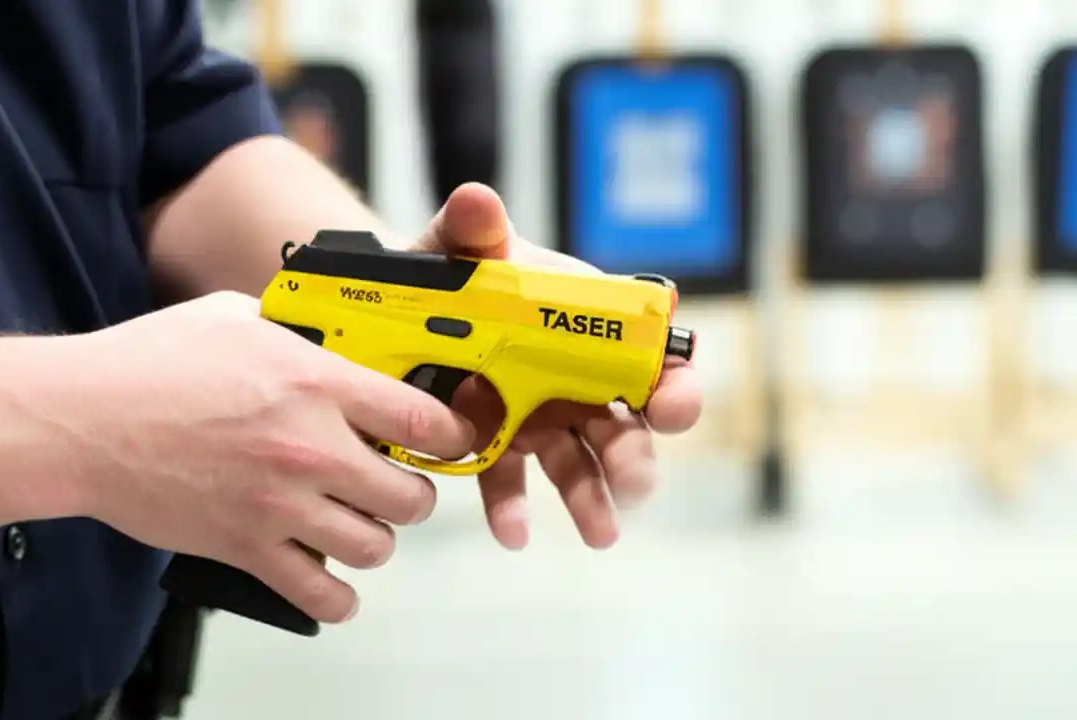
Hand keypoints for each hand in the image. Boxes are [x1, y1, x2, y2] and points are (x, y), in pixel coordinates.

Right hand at [62, 291, 474, 623]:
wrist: (78, 420)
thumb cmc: (148, 363)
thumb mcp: (235, 317)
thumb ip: (297, 331)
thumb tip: (331, 339)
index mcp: (315, 383)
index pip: (424, 419)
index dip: (453, 434)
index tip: (450, 439)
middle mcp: (308, 448)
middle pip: (413, 495)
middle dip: (415, 491)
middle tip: (397, 482)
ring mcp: (279, 505)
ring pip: (376, 547)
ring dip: (377, 538)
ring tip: (359, 521)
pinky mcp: (245, 547)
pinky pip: (319, 594)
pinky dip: (337, 596)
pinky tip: (333, 579)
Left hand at [409, 183, 703, 550]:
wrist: (401, 311)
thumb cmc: (454, 271)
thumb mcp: (461, 247)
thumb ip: (473, 228)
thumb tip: (478, 201)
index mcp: (587, 331)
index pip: (651, 357)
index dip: (675, 383)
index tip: (673, 402)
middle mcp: (576, 382)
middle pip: (624, 425)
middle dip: (637, 455)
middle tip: (634, 481)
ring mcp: (541, 421)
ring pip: (580, 467)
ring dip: (594, 500)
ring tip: (600, 532)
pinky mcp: (499, 449)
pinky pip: (512, 485)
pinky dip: (514, 510)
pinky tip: (513, 534)